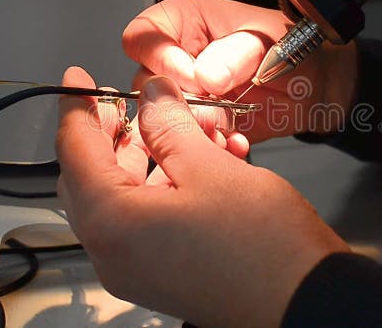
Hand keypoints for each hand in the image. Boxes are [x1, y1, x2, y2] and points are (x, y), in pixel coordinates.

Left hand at [56, 67, 349, 327]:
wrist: (306, 302)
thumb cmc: (261, 242)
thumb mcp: (211, 168)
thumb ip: (169, 125)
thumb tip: (150, 96)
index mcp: (113, 223)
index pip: (75, 152)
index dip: (77, 108)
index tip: (79, 79)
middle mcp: (113, 253)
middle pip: (92, 178)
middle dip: (112, 133)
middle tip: (131, 102)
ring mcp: (135, 269)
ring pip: (123, 198)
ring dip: (147, 157)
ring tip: (181, 125)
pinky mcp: (160, 276)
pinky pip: (146, 220)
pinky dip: (163, 186)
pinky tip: (201, 162)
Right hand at [122, 0, 358, 142]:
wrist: (316, 86)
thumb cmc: (293, 47)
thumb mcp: (270, 40)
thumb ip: (237, 53)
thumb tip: (206, 75)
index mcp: (186, 22)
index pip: (143, 37)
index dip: (160, 58)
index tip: (193, 76)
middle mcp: (179, 59)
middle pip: (146, 84)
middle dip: (179, 103)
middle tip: (212, 110)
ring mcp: (187, 95)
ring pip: (162, 119)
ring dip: (194, 131)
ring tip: (226, 129)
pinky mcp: (198, 126)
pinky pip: (186, 145)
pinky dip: (211, 149)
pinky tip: (235, 141)